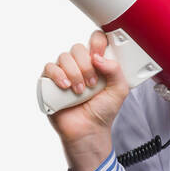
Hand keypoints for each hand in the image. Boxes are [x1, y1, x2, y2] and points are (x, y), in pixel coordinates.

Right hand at [43, 30, 131, 146]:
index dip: (97, 43)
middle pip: (78, 48)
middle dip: (86, 66)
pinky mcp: (50, 81)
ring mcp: (65, 72)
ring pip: (64, 57)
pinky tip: (66, 87)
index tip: (99, 55)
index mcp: (97, 62)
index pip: (95, 40)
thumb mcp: (119, 90)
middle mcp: (80, 64)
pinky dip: (58, 76)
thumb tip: (98, 57)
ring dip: (74, 74)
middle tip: (92, 83)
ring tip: (80, 91)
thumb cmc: (103, 111)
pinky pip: (49, 68)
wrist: (88, 130)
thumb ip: (115, 70)